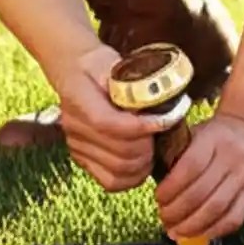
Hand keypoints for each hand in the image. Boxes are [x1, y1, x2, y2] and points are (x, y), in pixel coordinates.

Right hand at [55, 45, 170, 192]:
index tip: (169, 118)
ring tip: (154, 147)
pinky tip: (142, 163)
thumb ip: (133, 81)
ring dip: (144, 162)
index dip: (146, 126)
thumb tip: (161, 98)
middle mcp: (74, 126)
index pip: (113, 124)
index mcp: (80, 99)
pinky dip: (132, 177)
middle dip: (149, 145)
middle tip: (163, 132)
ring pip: (119, 170)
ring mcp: (76, 145)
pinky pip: (110, 181)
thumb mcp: (115, 63)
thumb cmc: (100, 66)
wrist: (76, 71)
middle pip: (121, 151)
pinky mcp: (81, 158)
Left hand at [154, 113, 243, 240]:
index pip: (191, 167)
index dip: (171, 188)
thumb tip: (159, 191)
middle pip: (201, 193)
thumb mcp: (196, 134)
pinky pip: (233, 219)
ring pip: (217, 209)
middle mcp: (233, 157)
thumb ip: (178, 156)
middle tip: (164, 218)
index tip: (158, 198)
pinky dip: (213, 231)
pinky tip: (197, 235)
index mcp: (214, 139)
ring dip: (192, 226)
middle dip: (177, 211)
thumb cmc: (215, 136)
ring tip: (175, 232)